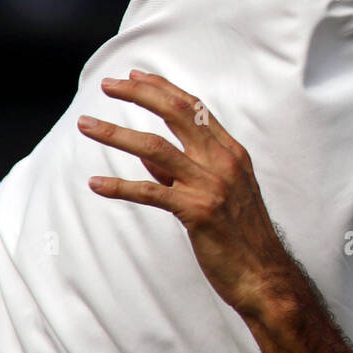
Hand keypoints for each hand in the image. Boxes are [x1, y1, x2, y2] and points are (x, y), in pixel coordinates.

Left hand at [79, 72, 297, 318]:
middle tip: (108, 85)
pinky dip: (119, 187)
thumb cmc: (242, 237)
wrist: (264, 276)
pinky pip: (150, 193)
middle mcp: (223, 162)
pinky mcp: (197, 212)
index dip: (162, 88)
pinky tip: (96, 184)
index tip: (135, 76)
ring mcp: (210, 186)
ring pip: (155, 148)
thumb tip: (150, 161)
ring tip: (87, 125)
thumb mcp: (222, 193)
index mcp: (231, 153)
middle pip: (176, 114)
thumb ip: (186, 172)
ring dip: (116, 133)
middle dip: (138, 95)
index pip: (194, 107)